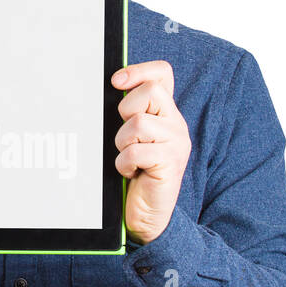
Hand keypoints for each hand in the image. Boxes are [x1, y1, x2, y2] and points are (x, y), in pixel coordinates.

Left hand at [110, 61, 190, 245]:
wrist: (147, 215)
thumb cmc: (134, 175)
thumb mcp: (131, 138)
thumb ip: (128, 114)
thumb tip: (110, 89)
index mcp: (165, 114)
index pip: (162, 74)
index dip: (139, 70)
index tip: (116, 82)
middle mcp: (175, 124)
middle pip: (149, 91)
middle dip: (126, 111)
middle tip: (126, 136)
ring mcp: (176, 143)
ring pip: (138, 122)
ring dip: (122, 143)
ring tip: (128, 159)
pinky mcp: (170, 163)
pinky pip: (136, 151)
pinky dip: (124, 163)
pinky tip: (131, 172)